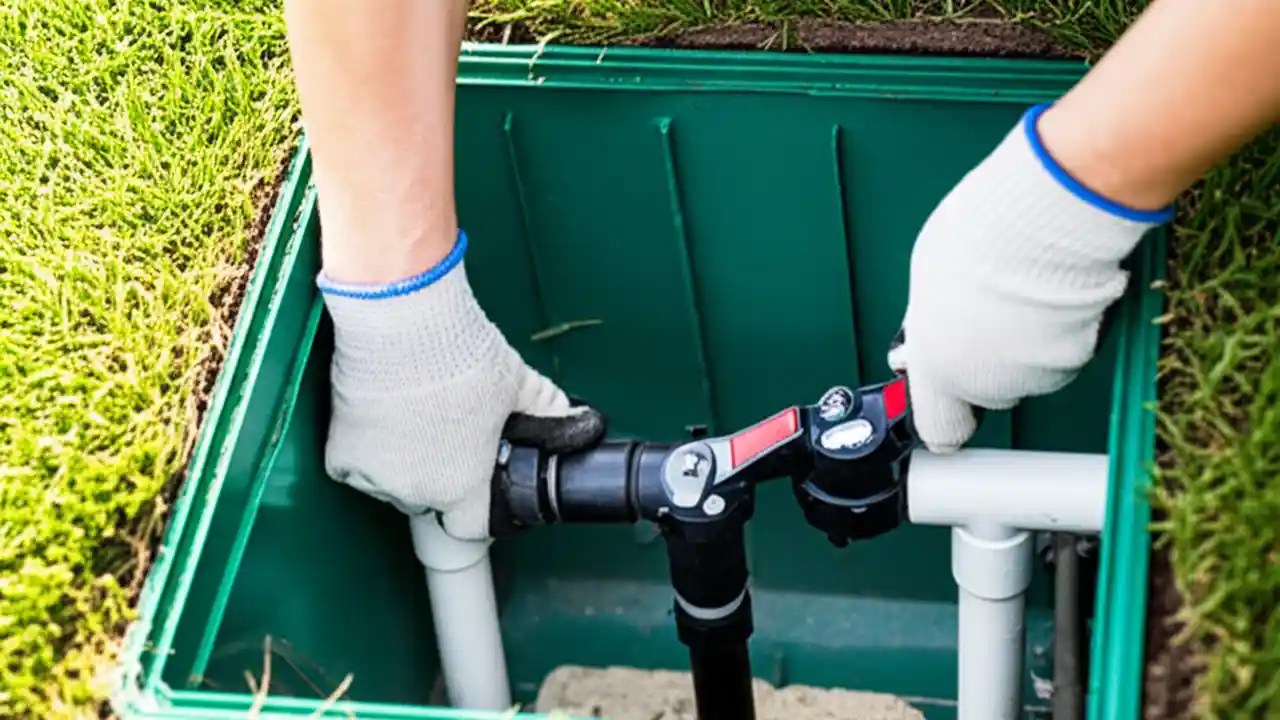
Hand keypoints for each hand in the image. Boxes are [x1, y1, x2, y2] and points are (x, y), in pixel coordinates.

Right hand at [318, 230, 605, 539]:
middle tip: (448, 436)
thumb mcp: (518, 383)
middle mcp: (417, 492)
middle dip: (441, 476)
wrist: (401, 325)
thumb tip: (579, 421)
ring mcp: (376, 477)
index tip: (480, 486)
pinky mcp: (342, 455)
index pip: (472, 526)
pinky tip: (381, 423)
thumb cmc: (460, 355)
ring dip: (403, 466)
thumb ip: (549, 410)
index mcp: (463, 487)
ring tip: (414, 422)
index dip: (479, 508)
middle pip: (431, 501)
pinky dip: (366, 454)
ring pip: (392, 487)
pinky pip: (355, 470)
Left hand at [889, 104, 1170, 452]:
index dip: (947, 416)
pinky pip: (1069, 346)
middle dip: (990, 363)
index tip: (949, 406)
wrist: (1044, 222)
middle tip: (992, 314)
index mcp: (938, 369)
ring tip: (1024, 290)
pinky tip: (1055, 289)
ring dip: (1030, 341)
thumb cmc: (977, 240)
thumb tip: (919, 346)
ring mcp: (1037, 373)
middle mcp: (987, 383)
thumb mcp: (926, 279)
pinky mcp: (1079, 354)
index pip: (940, 428)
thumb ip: (927, 324)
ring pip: (1031, 369)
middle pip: (989, 391)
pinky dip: (1066, 326)